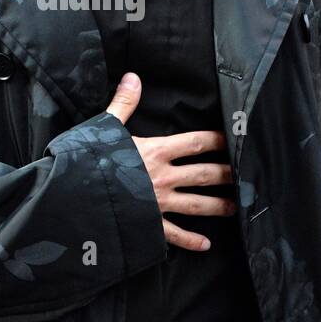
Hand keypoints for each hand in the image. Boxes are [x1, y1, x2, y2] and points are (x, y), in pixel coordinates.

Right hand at [106, 72, 234, 251]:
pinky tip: (205, 245)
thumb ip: (124, 103)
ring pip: (196, 204)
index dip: (217, 140)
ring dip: (218, 206)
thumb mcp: (106, 126)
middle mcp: (163, 177)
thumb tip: (133, 77)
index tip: (233, 138)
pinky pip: (173, 233)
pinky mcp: (149, 223)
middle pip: (204, 174)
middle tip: (245, 175)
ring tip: (235, 208)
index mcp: (156, 151)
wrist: (75, 194)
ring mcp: (158, 202)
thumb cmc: (89, 159)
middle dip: (226, 174)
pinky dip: (190, 240)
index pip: (196, 143)